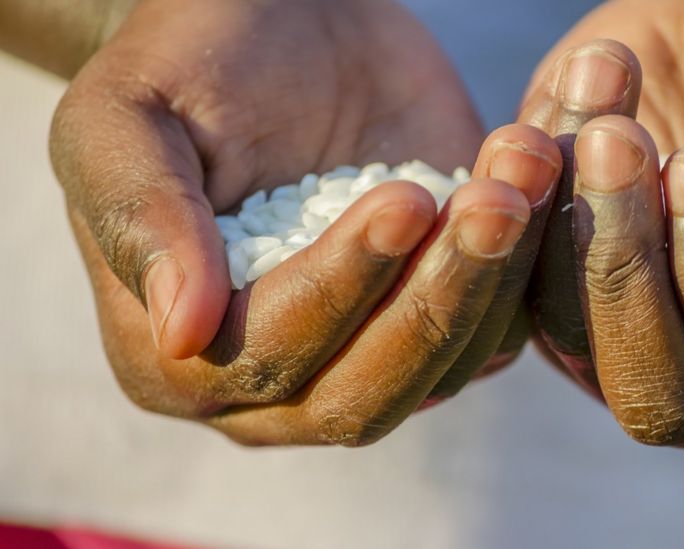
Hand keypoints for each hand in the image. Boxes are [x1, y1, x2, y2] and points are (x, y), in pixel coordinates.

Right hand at [51, 0, 560, 444]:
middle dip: (436, 299)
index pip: (270, 355)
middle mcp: (276, 385)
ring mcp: (367, 354)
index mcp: (178, 358)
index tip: (403, 200)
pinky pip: (497, 327)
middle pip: (368, 391)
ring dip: (496, 279)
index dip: (340, 286)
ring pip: (446, 368)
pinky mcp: (438, 313)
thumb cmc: (185, 68)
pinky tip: (542, 183)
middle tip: (492, 202)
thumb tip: (182, 332)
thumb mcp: (126, 120)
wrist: (273, 29)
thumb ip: (144, 218)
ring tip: (525, 173)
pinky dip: (529, 267)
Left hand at [520, 0, 683, 453]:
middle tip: (622, 143)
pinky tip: (554, 124)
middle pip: (654, 392)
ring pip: (573, 338)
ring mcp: (627, 353)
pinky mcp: (560, 304)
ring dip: (578, 224)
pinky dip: (533, 204)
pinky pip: (521, 283)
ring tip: (601, 121)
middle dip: (630, 263)